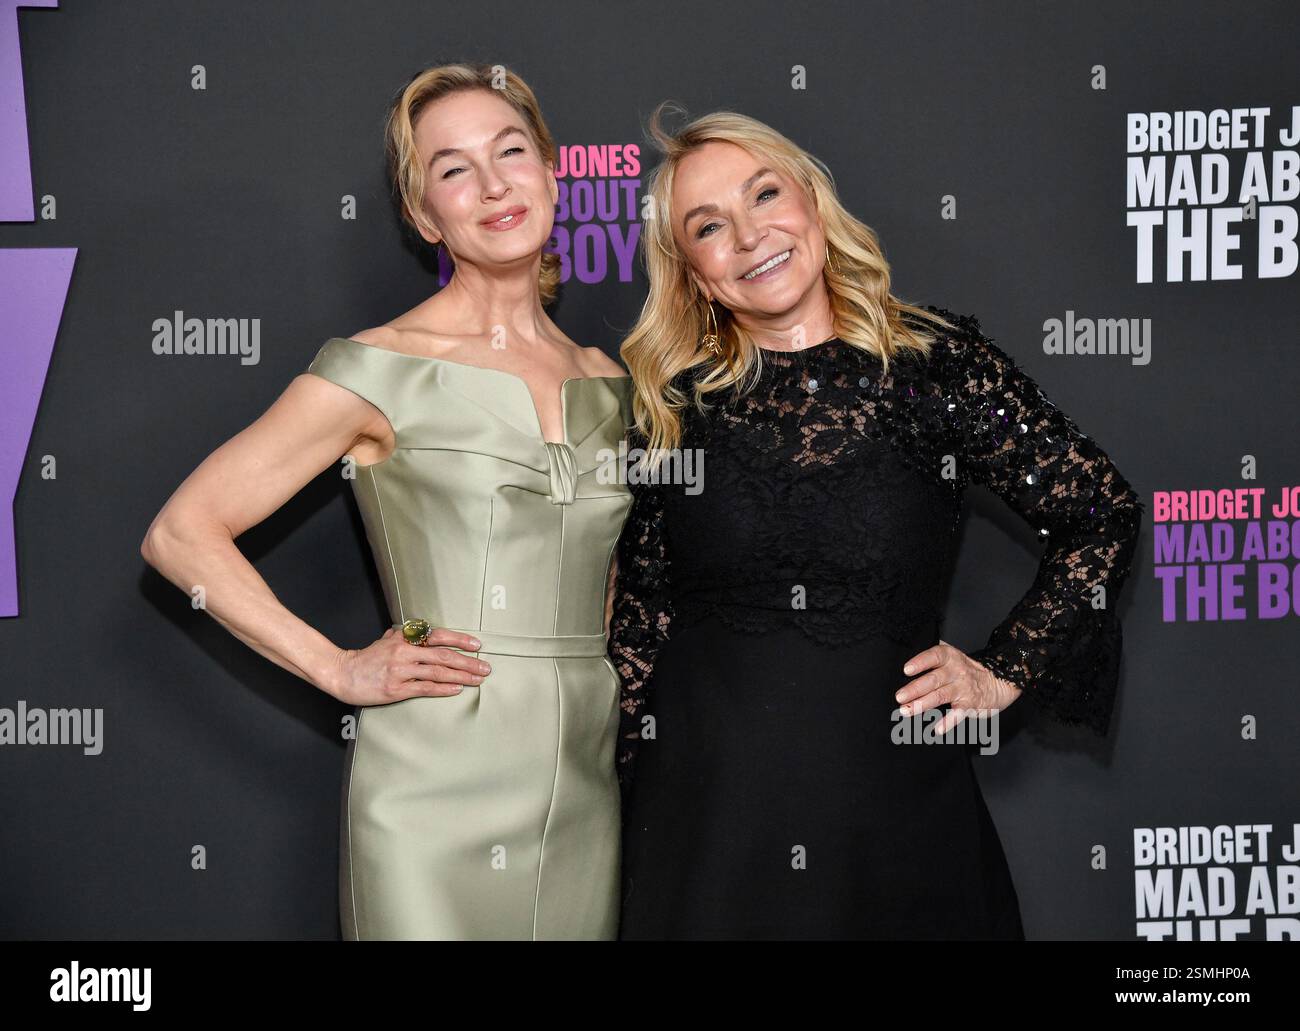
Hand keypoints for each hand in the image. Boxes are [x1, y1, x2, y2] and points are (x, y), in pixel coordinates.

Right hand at [326, 626, 491, 705]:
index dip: (460, 640)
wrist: (343, 674)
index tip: (477, 645)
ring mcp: (400, 670)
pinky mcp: (396, 688)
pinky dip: (444, 689)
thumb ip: (405, 637)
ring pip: (438, 672)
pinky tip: (458, 689)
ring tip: (478, 679)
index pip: (438, 636)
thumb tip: (423, 633)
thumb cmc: (366, 658)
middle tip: (486, 668)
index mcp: (404, 638)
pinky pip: (425, 688)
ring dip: (462, 676)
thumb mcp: (386, 640)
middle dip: (468, 662)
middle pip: (444, 655)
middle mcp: (404, 652)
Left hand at [896, 639, 1021, 733]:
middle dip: (915, 688)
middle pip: (933, 679)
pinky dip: (948, 722)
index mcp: (949, 657)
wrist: (998, 682)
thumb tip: (903, 662)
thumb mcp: (952, 658)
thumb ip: (932, 658)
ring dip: (923, 704)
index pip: (933, 656)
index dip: (920, 662)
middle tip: (899, 697)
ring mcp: (963, 688)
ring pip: (941, 695)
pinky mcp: (971, 704)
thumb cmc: (966, 671)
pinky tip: (937, 729)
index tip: (906, 670)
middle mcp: (956, 671)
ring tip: (907, 711)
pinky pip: (958, 713)